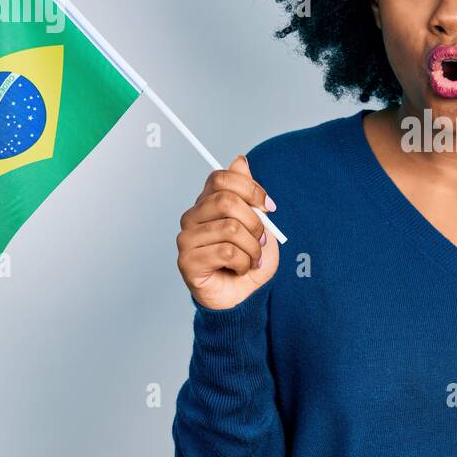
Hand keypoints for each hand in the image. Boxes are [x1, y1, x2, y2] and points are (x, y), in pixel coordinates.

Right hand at [176, 154, 278, 309]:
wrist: (245, 296)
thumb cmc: (249, 259)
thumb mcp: (259, 223)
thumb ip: (248, 193)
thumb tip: (239, 160)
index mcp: (207, 203)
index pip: (222, 178)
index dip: (251, 189)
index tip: (269, 207)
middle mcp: (192, 217)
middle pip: (226, 201)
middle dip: (255, 222)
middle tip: (262, 239)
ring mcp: (186, 239)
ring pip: (231, 229)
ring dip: (252, 248)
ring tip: (252, 259)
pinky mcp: (187, 261)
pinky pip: (226, 252)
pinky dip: (244, 263)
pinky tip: (240, 270)